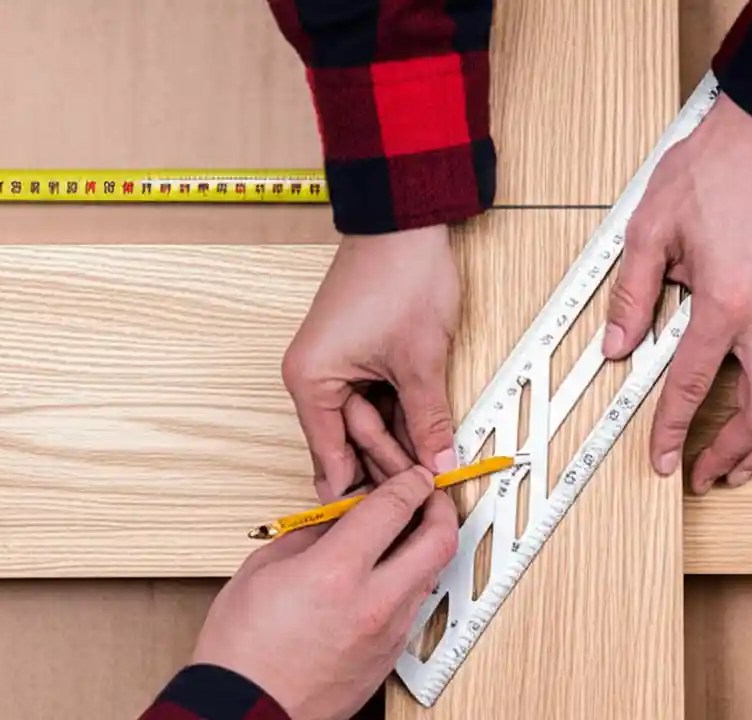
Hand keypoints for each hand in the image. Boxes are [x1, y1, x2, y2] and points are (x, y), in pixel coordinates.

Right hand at [192, 467, 458, 719]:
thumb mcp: (263, 570)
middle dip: (441, 509)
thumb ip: (310, 535)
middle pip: (439, 541)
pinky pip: (414, 607)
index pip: (395, 508)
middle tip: (428, 499)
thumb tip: (340, 518)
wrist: (245, 713)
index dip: (410, 482)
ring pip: (432, 575)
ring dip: (426, 548)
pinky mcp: (390, 656)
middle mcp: (373, 603)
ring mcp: (388, 633)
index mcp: (337, 573)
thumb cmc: (242, 651)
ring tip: (404, 536)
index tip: (412, 477)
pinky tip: (384, 577)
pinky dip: (408, 583)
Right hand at [283, 226, 459, 499]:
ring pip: (365, 424)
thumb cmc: (400, 276)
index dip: (363, 493)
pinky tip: (425, 440)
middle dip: (388, 468)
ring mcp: (332, 366)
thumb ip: (429, 419)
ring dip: (397, 444)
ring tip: (430, 476)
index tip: (385, 524)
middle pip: (348, 444)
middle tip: (422, 501)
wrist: (404, 223)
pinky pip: (373, 400)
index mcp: (311, 382)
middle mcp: (312, 377)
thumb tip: (441, 463)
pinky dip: (398, 418)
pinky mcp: (353, 356)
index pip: (333, 457)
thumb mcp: (420, 361)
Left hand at [603, 94, 751, 493]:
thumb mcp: (650, 229)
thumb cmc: (716, 171)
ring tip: (747, 465)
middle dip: (732, 454)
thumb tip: (617, 343)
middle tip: (705, 475)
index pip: (692, 385)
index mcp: (724, 303)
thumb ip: (632, 293)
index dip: (672, 430)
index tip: (662, 459)